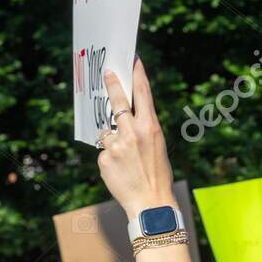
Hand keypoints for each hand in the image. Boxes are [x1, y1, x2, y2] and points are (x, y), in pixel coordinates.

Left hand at [98, 58, 176, 218]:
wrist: (150, 201)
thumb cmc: (157, 172)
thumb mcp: (157, 144)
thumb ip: (142, 128)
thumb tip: (122, 120)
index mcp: (150, 126)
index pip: (143, 93)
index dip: (137, 74)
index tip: (133, 60)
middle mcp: (132, 132)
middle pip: (118, 102)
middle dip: (111, 85)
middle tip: (105, 73)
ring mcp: (116, 145)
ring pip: (107, 132)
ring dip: (113, 140)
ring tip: (126, 159)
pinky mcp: (104, 159)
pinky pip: (104, 151)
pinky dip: (109, 158)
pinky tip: (120, 170)